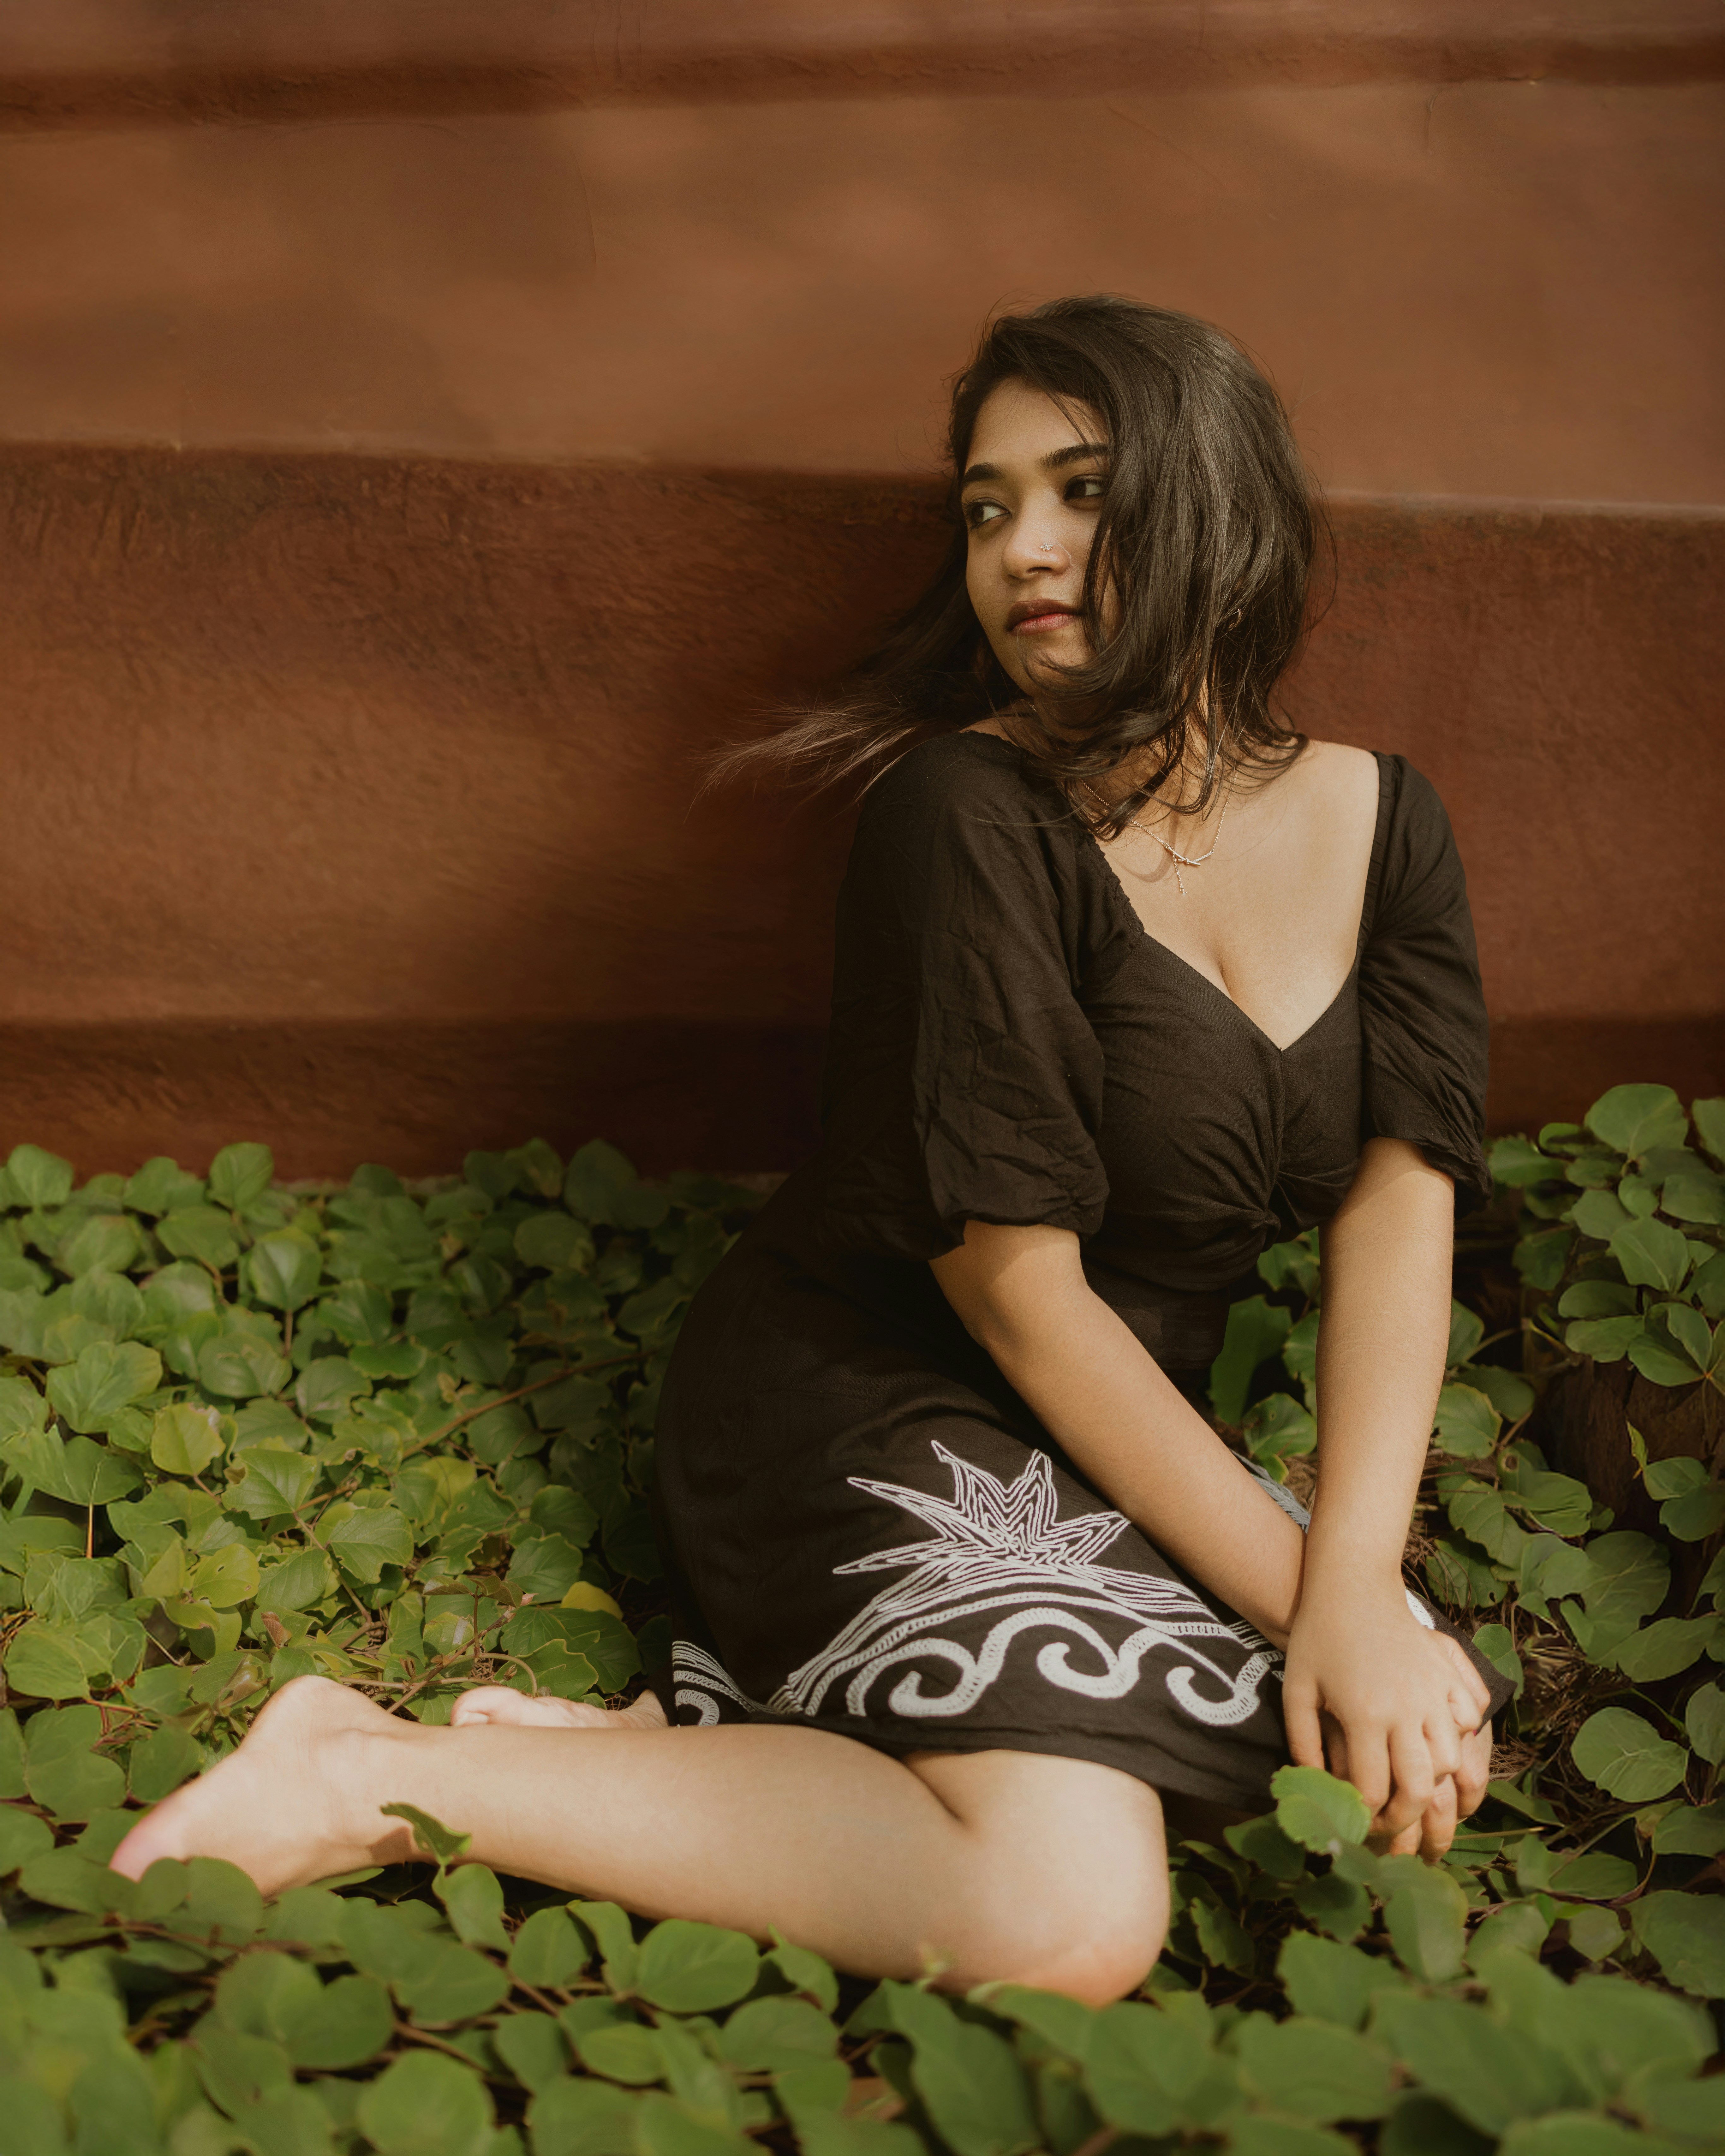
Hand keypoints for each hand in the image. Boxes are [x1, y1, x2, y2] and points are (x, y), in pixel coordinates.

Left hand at [1285, 1586, 1492, 1856]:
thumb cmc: (1317, 1638)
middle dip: (1408, 1819)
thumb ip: (1304, 1744)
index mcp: (1363, 1715)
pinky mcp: (1448, 1674)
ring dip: (1437, 1783)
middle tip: (1393, 1826)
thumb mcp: (1297, 1691)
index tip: (1359, 1825)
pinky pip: (1470, 1719)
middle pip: (1421, 1788)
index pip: (1373, 1790)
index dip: (1367, 1818)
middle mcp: (1404, 1708)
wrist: (1350, 1584)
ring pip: (1451, 1760)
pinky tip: (1439, 1743)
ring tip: (1416, 1789)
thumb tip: (1319, 1787)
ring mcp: (1432, 1690)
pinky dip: (1460, 1739)